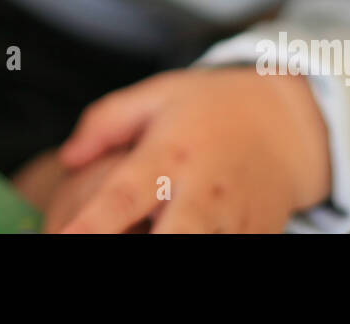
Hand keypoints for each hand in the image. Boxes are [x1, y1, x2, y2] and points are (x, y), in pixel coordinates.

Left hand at [53, 67, 332, 232]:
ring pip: (205, 250)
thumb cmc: (210, 109)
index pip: (124, 196)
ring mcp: (235, 220)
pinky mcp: (259, 237)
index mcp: (169, 153)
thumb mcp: (157, 96)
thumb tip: (67, 157)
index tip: (62, 238)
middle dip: (139, 248)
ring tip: (146, 235)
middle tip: (99, 247)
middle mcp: (203, 191)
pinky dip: (207, 251)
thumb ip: (105, 123)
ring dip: (173, 253)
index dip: (91, 225)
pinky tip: (181, 239)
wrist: (287, 123)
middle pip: (174, 237)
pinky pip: (231, 254)